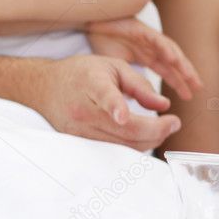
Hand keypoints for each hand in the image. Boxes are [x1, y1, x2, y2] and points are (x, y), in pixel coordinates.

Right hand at [36, 55, 180, 150]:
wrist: (44, 88)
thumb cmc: (83, 73)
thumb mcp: (113, 67)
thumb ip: (140, 85)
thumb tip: (164, 104)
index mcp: (91, 84)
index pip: (104, 97)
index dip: (114, 107)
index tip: (123, 115)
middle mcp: (83, 111)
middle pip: (124, 130)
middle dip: (157, 130)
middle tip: (174, 123)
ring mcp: (79, 131)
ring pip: (122, 146)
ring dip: (150, 140)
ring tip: (164, 127)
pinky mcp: (79, 144)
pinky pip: (113, 151)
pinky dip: (134, 145)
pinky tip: (146, 135)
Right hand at [87, 17, 202, 99]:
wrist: (90, 23)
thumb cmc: (102, 41)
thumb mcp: (115, 68)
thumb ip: (126, 82)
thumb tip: (132, 104)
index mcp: (145, 56)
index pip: (167, 71)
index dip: (178, 83)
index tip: (189, 96)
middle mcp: (150, 47)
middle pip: (173, 62)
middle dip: (187, 74)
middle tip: (199, 88)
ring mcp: (147, 38)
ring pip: (170, 51)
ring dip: (181, 63)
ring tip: (190, 76)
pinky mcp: (141, 30)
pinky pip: (157, 39)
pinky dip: (166, 49)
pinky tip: (174, 59)